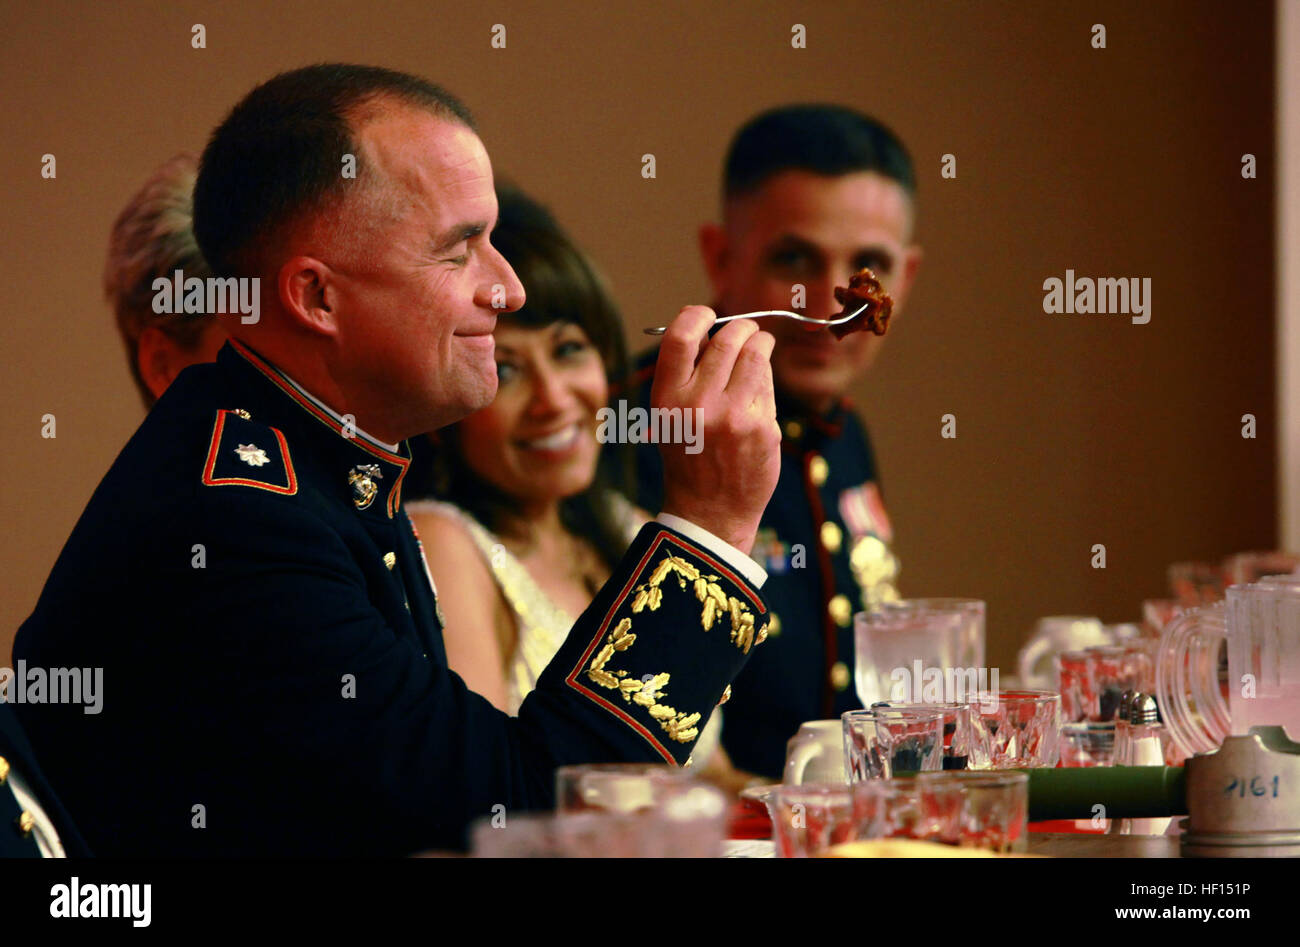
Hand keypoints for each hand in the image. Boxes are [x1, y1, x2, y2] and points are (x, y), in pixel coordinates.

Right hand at [652, 306, 780, 554]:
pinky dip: (766, 381)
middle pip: (728, 338)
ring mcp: (733, 416)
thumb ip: (686, 376)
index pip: (680, 336)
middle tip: (747, 331)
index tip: (708, 314)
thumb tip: (714, 330)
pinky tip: (758, 394)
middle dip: (742, 327)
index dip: (697, 315)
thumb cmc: (689, 457)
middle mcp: (698, 403)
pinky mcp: (762, 428)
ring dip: (761, 344)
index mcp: (667, 398)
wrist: (708, 512)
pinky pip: (768, 386)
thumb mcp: (670, 417)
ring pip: (756, 354)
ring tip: (760, 348)